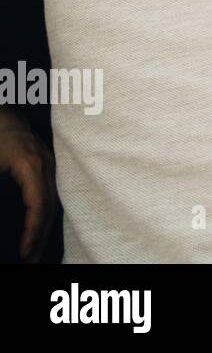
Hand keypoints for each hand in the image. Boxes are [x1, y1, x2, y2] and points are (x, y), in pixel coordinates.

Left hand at [0, 109, 57, 261]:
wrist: (0, 103)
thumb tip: (2, 220)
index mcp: (31, 163)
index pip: (39, 205)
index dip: (33, 231)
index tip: (25, 252)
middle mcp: (46, 162)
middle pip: (50, 206)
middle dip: (42, 236)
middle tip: (31, 261)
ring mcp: (49, 160)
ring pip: (54, 199)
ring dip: (46, 226)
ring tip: (37, 251)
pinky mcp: (45, 160)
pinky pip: (52, 191)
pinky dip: (48, 212)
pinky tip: (42, 225)